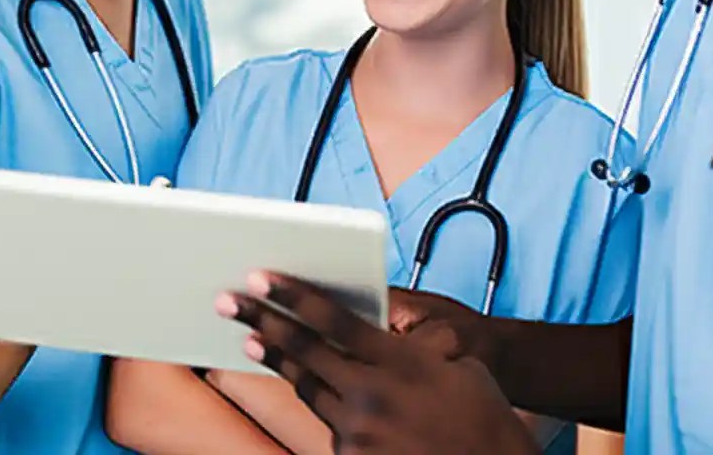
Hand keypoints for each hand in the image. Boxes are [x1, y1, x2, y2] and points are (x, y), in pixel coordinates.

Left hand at [217, 273, 536, 454]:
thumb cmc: (484, 418)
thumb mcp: (457, 368)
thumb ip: (406, 347)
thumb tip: (369, 330)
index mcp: (401, 364)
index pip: (335, 321)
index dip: (292, 296)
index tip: (259, 278)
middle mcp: (374, 397)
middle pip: (305, 352)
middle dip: (262, 323)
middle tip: (228, 302)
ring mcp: (360, 434)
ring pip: (308, 388)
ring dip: (280, 362)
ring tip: (252, 340)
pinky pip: (329, 424)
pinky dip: (324, 404)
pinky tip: (311, 387)